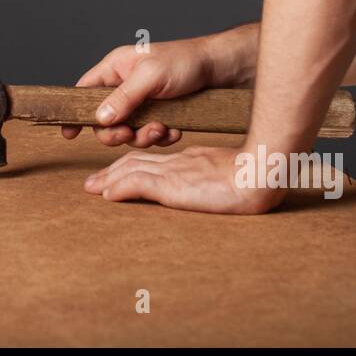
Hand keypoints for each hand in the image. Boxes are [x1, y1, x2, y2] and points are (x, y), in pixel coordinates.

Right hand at [67, 36, 223, 146]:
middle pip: (105, 120)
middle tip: (130, 134)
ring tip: (160, 129)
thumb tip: (100, 117)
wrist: (221, 69)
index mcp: (116, 68)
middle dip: (118, 132)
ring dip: (143, 136)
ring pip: (128, 131)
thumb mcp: (151, 76)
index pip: (84, 91)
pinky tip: (174, 129)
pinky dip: (160, 137)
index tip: (69, 133)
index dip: (75, 112)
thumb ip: (124, 97)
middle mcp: (125, 86)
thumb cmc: (186, 61)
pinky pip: (149, 135)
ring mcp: (142, 102)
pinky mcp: (159, 115)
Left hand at [84, 146, 286, 213]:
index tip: (117, 175)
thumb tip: (218, 188)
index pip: (154, 161)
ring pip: (131, 170)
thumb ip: (216, 177)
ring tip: (92, 189)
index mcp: (192, 160)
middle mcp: (178, 162)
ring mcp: (175, 172)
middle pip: (136, 162)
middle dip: (112, 172)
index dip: (132, 167)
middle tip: (93, 183)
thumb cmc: (258, 174)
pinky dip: (119, 188)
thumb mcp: (232, 173)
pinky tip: (107, 195)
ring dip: (108, 180)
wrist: (263, 172)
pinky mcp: (173, 183)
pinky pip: (138, 183)